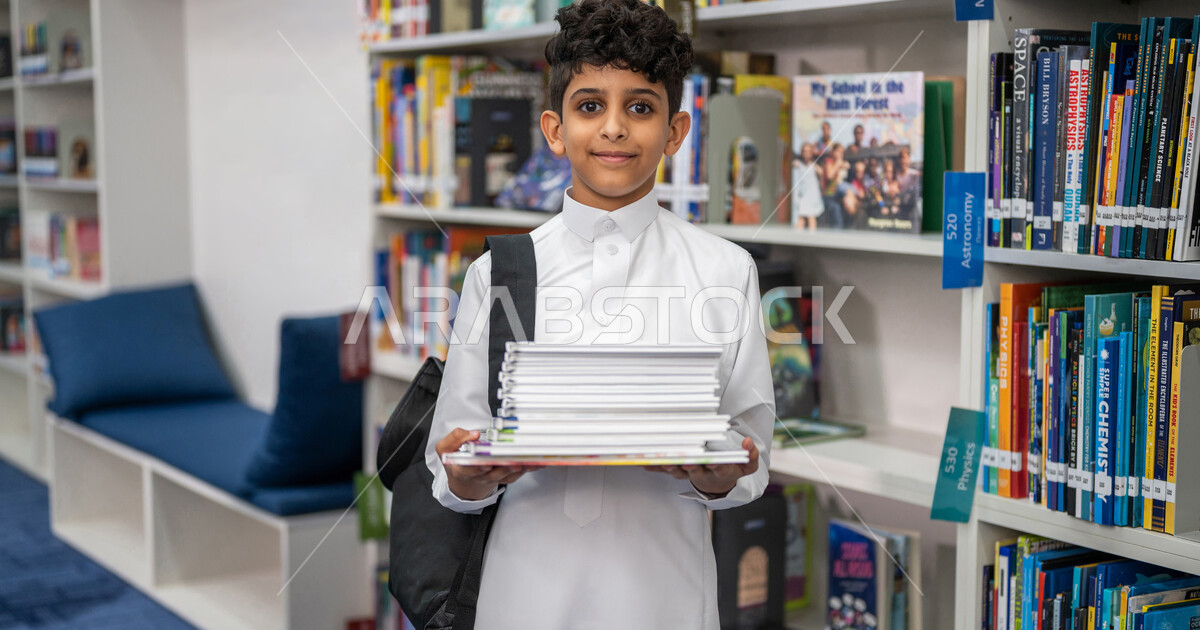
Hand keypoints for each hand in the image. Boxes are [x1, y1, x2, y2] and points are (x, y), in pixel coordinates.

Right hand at [436, 428, 541, 500]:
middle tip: (516, 460)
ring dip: (522, 467)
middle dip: (506, 467)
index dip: (479, 466)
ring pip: (509, 474)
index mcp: (464, 470)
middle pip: (495, 473)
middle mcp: (481, 476)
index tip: (486, 463)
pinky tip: (538, 461)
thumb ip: (454, 439)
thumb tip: (473, 434)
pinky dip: (528, 468)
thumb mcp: (445, 450)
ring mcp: (494, 479)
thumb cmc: (456, 464)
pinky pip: (518, 474)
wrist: (464, 484)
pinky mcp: (505, 478)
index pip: (471, 469)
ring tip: (533, 459)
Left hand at [642, 436, 758, 498]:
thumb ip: (751, 456)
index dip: (717, 466)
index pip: (720, 469)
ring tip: (662, 460)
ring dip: (670, 466)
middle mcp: (703, 474)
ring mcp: (688, 474)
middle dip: (691, 467)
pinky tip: (643, 462)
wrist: (717, 485)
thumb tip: (748, 442)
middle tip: (686, 462)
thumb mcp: (747, 466)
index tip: (713, 462)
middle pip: (695, 472)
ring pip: (677, 472)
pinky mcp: (677, 472)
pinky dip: (653, 467)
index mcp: (720, 472)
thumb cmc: (731, 469)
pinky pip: (664, 470)